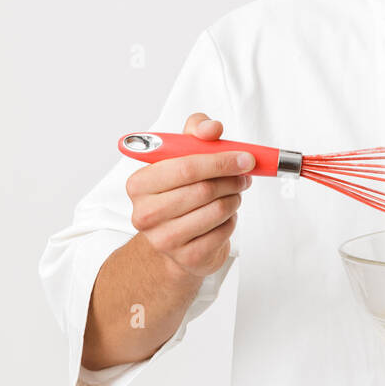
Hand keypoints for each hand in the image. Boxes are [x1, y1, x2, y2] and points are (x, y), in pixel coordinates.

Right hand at [125, 112, 252, 277]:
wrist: (172, 240)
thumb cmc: (178, 192)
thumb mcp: (182, 156)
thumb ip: (196, 134)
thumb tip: (212, 128)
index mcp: (140, 184)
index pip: (185, 168)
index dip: (220, 160)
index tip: (244, 157)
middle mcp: (146, 213)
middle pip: (204, 189)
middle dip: (232, 178)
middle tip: (244, 174)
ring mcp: (164, 239)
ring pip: (217, 209)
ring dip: (234, 198)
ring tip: (232, 193)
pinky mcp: (187, 257)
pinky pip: (224, 231)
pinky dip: (232, 219)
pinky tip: (224, 215)